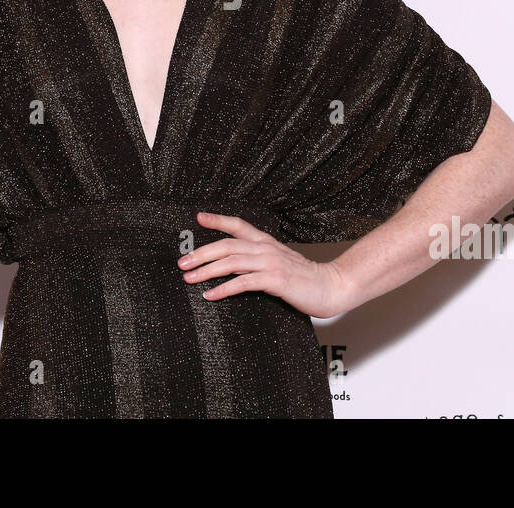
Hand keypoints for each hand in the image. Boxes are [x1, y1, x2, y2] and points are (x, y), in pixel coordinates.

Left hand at [178, 212, 352, 318]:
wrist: (331, 286)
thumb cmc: (304, 278)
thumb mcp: (279, 262)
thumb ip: (258, 260)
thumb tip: (232, 264)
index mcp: (266, 242)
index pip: (238, 225)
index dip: (218, 220)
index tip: (198, 217)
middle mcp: (266, 249)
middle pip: (227, 245)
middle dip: (201, 253)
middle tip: (182, 262)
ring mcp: (271, 263)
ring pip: (232, 262)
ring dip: (207, 270)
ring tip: (190, 278)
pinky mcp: (275, 280)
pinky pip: (244, 283)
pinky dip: (224, 289)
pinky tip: (211, 295)